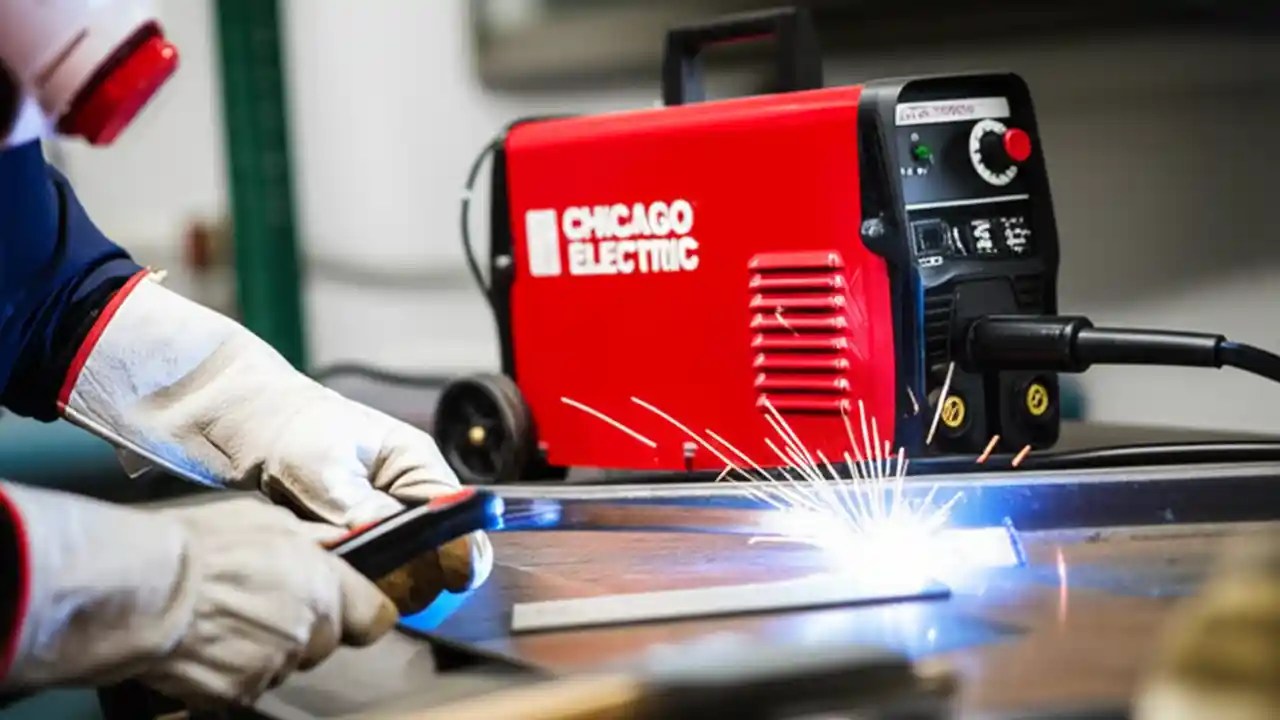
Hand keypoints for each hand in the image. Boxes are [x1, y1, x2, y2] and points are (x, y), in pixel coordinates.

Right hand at [0, 482, 397, 706]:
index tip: (349, 610)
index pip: (374, 618)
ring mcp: (275, 668)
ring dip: (261, 652)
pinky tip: (201, 648)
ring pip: (282, 666)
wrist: (145, 590)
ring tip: (221, 624)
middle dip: (300, 630)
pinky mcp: (237, 695)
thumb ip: (306, 543)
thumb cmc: (204, 543)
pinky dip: (226, 674)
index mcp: (326, 586)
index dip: (361, 614)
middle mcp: (310, 632)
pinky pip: (243, 687)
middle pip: (322, 643)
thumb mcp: (266, 519)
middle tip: (257, 607)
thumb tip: (327, 548)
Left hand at [58, 271, 492, 612]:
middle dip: (399, 570)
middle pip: (429, 556)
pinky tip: (308, 557)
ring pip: (389, 570)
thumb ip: (364, 512)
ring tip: (323, 553)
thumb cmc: (279, 421)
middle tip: (357, 565)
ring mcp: (372, 519)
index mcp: (415, 467)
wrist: (224, 418)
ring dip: (361, 574)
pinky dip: (334, 573)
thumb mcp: (324, 468)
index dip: (453, 555)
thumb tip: (395, 553)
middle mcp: (401, 496)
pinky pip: (351, 572)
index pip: (459, 522)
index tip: (430, 580)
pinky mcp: (341, 538)